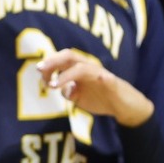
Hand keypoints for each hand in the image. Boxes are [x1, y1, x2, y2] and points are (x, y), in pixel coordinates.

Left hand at [36, 49, 154, 126]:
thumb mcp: (80, 98)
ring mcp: (99, 74)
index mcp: (80, 69)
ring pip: (80, 66)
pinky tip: (76, 87)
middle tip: (40, 69)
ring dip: (65, 75)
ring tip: (53, 85)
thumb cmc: (101, 98)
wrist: (124, 106)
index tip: (39, 73)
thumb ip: (69, 92)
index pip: (63, 59)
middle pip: (69, 56)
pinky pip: (99, 77)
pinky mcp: (109, 82)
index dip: (49, 63)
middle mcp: (89, 67)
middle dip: (53, 61)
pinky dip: (90, 79)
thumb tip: (62, 89)